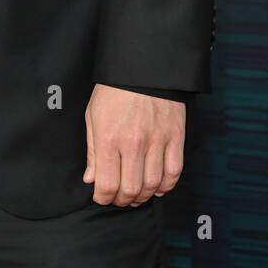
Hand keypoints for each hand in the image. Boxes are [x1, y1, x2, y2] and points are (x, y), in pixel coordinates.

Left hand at [83, 84, 184, 206]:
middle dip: (122, 201)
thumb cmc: (114, 91)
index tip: (102, 197)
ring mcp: (157, 141)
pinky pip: (174, 172)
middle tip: (119, 199)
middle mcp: (133, 143)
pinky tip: (158, 187)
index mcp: (109, 138)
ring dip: (144, 196)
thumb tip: (91, 179)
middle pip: (131, 190)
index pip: (107, 185)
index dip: (103, 198)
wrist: (143, 67)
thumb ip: (92, 151)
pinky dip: (166, 185)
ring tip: (137, 195)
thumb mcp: (93, 116)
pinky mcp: (175, 137)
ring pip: (153, 185)